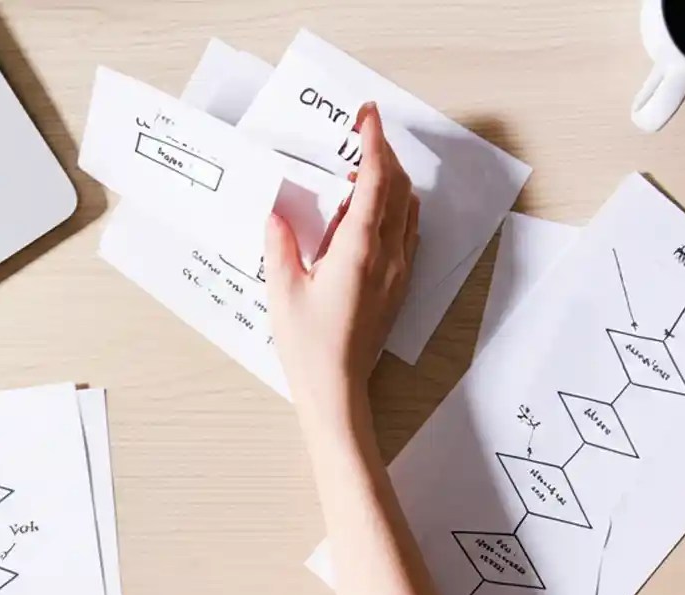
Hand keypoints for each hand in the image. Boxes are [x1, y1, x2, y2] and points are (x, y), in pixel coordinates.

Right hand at [265, 102, 419, 418]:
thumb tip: (278, 213)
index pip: (375, 182)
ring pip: (407, 209)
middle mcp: (387, 256)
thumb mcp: (282, 291)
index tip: (368, 116)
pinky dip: (393, 209)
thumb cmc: (308, 345)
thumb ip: (281, 245)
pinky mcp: (399, 286)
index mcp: (357, 250)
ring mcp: (398, 271)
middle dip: (383, 154)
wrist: (337, 389)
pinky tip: (368, 215)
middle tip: (361, 133)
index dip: (374, 143)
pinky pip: (406, 233)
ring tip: (359, 173)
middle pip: (399, 188)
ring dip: (390, 182)